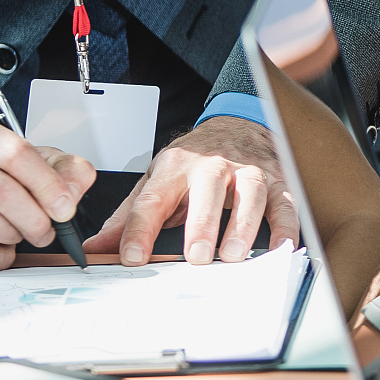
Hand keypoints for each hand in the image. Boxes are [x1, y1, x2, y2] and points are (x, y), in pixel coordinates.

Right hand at [0, 116, 95, 270]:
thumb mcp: (33, 160)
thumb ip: (64, 169)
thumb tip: (71, 192)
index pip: (16, 154)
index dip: (46, 184)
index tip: (64, 207)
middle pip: (1, 192)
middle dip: (34, 218)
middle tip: (48, 231)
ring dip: (15, 236)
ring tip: (21, 233)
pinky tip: (1, 246)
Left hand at [81, 116, 296, 265]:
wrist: (238, 123)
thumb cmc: (195, 161)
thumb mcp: (157, 180)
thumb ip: (127, 217)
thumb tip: (93, 249)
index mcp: (175, 168)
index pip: (153, 199)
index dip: (140, 229)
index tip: (132, 257)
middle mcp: (212, 166)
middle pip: (207, 191)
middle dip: (202, 224)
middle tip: (197, 256)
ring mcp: (248, 171)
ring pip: (249, 193)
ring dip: (243, 224)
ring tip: (233, 254)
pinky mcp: (277, 180)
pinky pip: (285, 201)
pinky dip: (286, 224)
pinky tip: (282, 245)